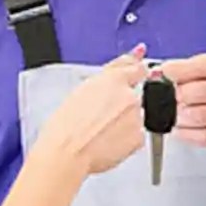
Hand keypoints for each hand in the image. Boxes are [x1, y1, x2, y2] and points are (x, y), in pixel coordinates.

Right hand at [34, 44, 147, 175]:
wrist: (67, 153)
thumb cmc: (66, 123)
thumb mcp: (85, 86)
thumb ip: (116, 67)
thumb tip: (138, 52)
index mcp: (115, 79)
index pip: (139, 68)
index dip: (135, 75)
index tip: (134, 79)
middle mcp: (130, 96)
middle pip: (135, 96)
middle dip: (123, 104)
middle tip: (101, 117)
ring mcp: (136, 117)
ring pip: (136, 116)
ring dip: (124, 122)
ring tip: (101, 130)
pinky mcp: (139, 138)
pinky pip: (137, 135)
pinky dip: (126, 138)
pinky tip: (108, 141)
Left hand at [160, 53, 205, 162]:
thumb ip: (188, 74)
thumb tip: (158, 72)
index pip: (202, 64)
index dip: (177, 69)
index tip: (161, 74)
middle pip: (198, 91)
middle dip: (175, 97)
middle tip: (166, 101)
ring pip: (200, 115)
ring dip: (179, 118)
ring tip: (174, 117)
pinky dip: (187, 135)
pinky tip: (181, 131)